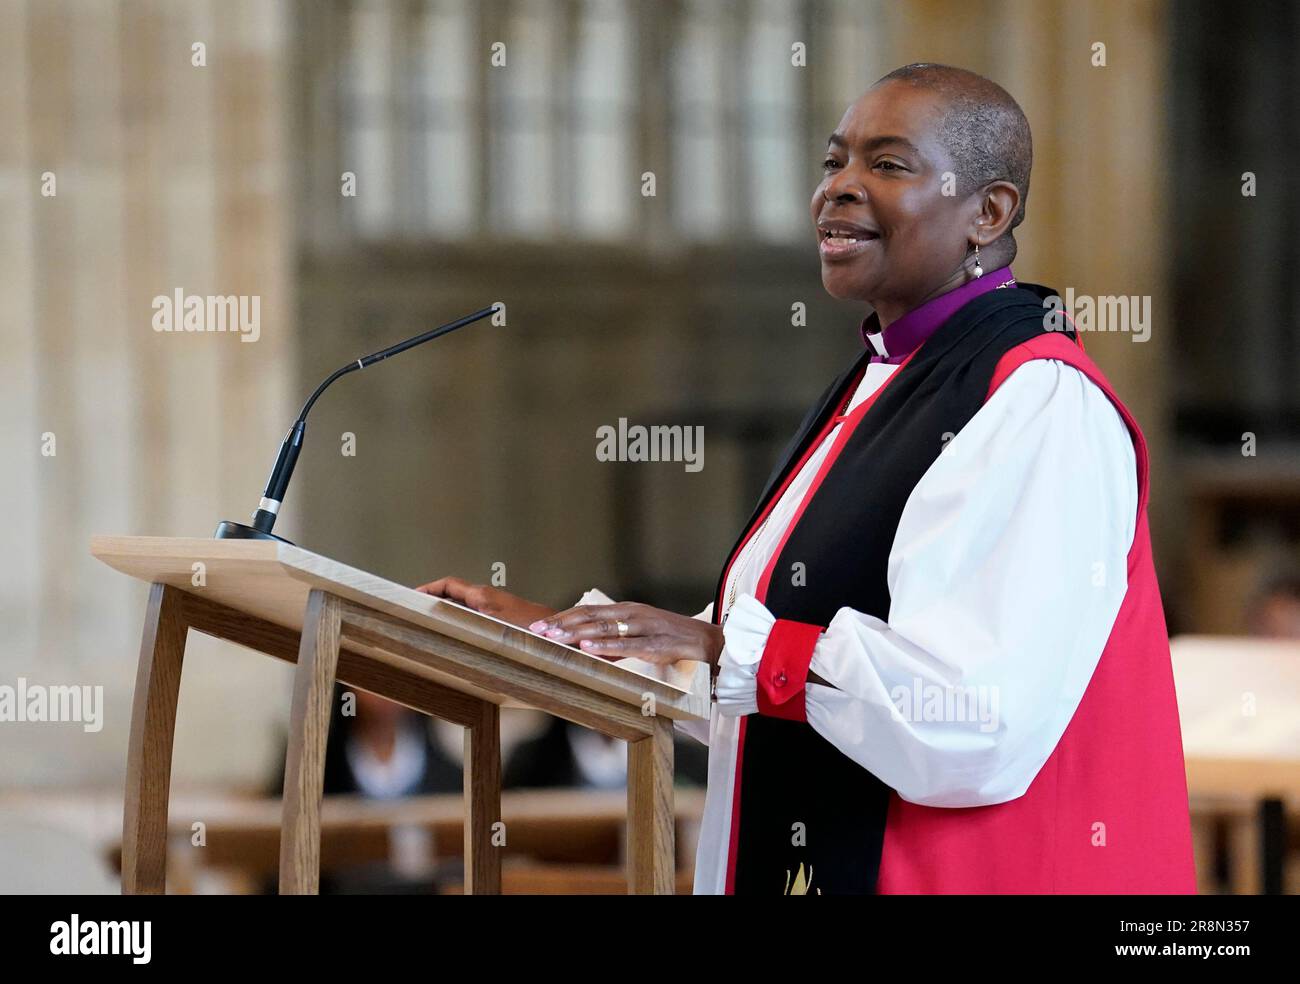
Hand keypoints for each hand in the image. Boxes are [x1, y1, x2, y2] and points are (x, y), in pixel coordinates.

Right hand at [414, 576, 557, 629]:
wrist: (556, 633)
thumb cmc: (530, 630)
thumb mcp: (493, 627)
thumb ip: (468, 621)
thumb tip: (444, 620)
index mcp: (481, 596)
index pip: (448, 584)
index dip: (428, 589)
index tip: (411, 595)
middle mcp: (487, 598)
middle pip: (453, 594)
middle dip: (433, 601)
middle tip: (415, 612)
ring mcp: (494, 607)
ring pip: (463, 605)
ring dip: (446, 611)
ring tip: (430, 623)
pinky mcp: (501, 618)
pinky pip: (473, 615)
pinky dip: (460, 620)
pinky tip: (457, 635)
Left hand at [528, 603, 724, 667]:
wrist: (710, 643)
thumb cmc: (672, 640)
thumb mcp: (639, 637)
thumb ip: (614, 642)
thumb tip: (585, 650)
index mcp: (627, 610)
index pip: (587, 611)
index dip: (562, 617)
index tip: (538, 625)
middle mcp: (632, 614)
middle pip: (590, 616)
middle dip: (561, 624)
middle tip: (536, 631)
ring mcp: (644, 627)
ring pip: (604, 627)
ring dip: (575, 632)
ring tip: (553, 637)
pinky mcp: (656, 643)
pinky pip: (627, 644)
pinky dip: (605, 644)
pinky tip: (587, 647)